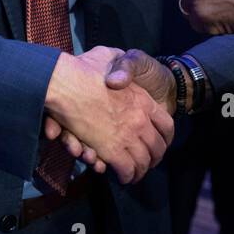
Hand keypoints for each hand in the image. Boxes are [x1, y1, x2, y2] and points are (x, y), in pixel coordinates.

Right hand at [43, 47, 174, 184]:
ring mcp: (127, 136)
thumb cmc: (85, 67)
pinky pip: (126, 169)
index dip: (166, 138)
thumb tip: (122, 77)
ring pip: (143, 162)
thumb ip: (122, 64)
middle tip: (150, 163)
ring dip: (141, 171)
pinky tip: (125, 177)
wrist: (67, 81)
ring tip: (138, 175)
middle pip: (157, 148)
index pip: (166, 125)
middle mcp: (140, 120)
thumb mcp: (111, 56)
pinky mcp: (111, 150)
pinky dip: (127, 176)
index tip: (162, 144)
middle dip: (155, 159)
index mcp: (143, 101)